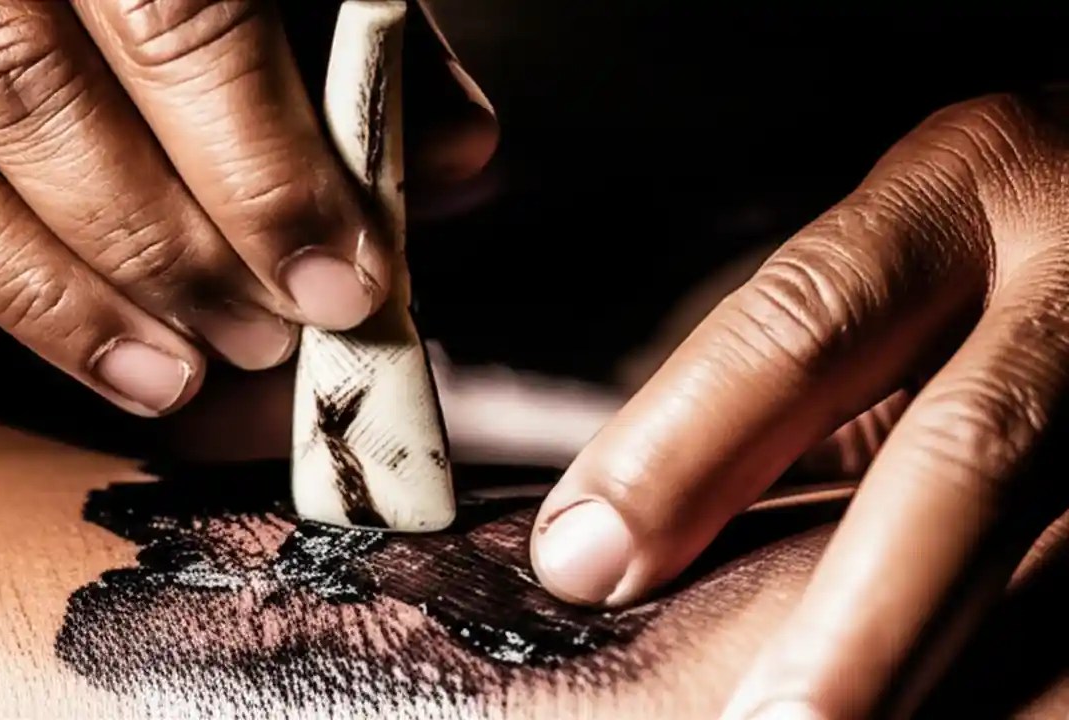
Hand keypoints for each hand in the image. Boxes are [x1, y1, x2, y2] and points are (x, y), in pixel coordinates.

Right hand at [0, 0, 495, 416]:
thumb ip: (366, 34)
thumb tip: (452, 157)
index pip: (178, 22)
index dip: (263, 173)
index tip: (340, 282)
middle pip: (36, 102)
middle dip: (169, 253)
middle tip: (262, 335)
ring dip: (58, 304)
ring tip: (172, 372)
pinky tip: (78, 336)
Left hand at [528, 91, 1068, 718]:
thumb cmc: (993, 237)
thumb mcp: (896, 252)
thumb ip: (790, 373)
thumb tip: (625, 535)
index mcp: (953, 194)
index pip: (802, 323)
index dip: (685, 450)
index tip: (585, 562)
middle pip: (970, 453)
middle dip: (865, 620)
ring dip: (951, 664)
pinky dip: (1045, 671)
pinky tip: (980, 717)